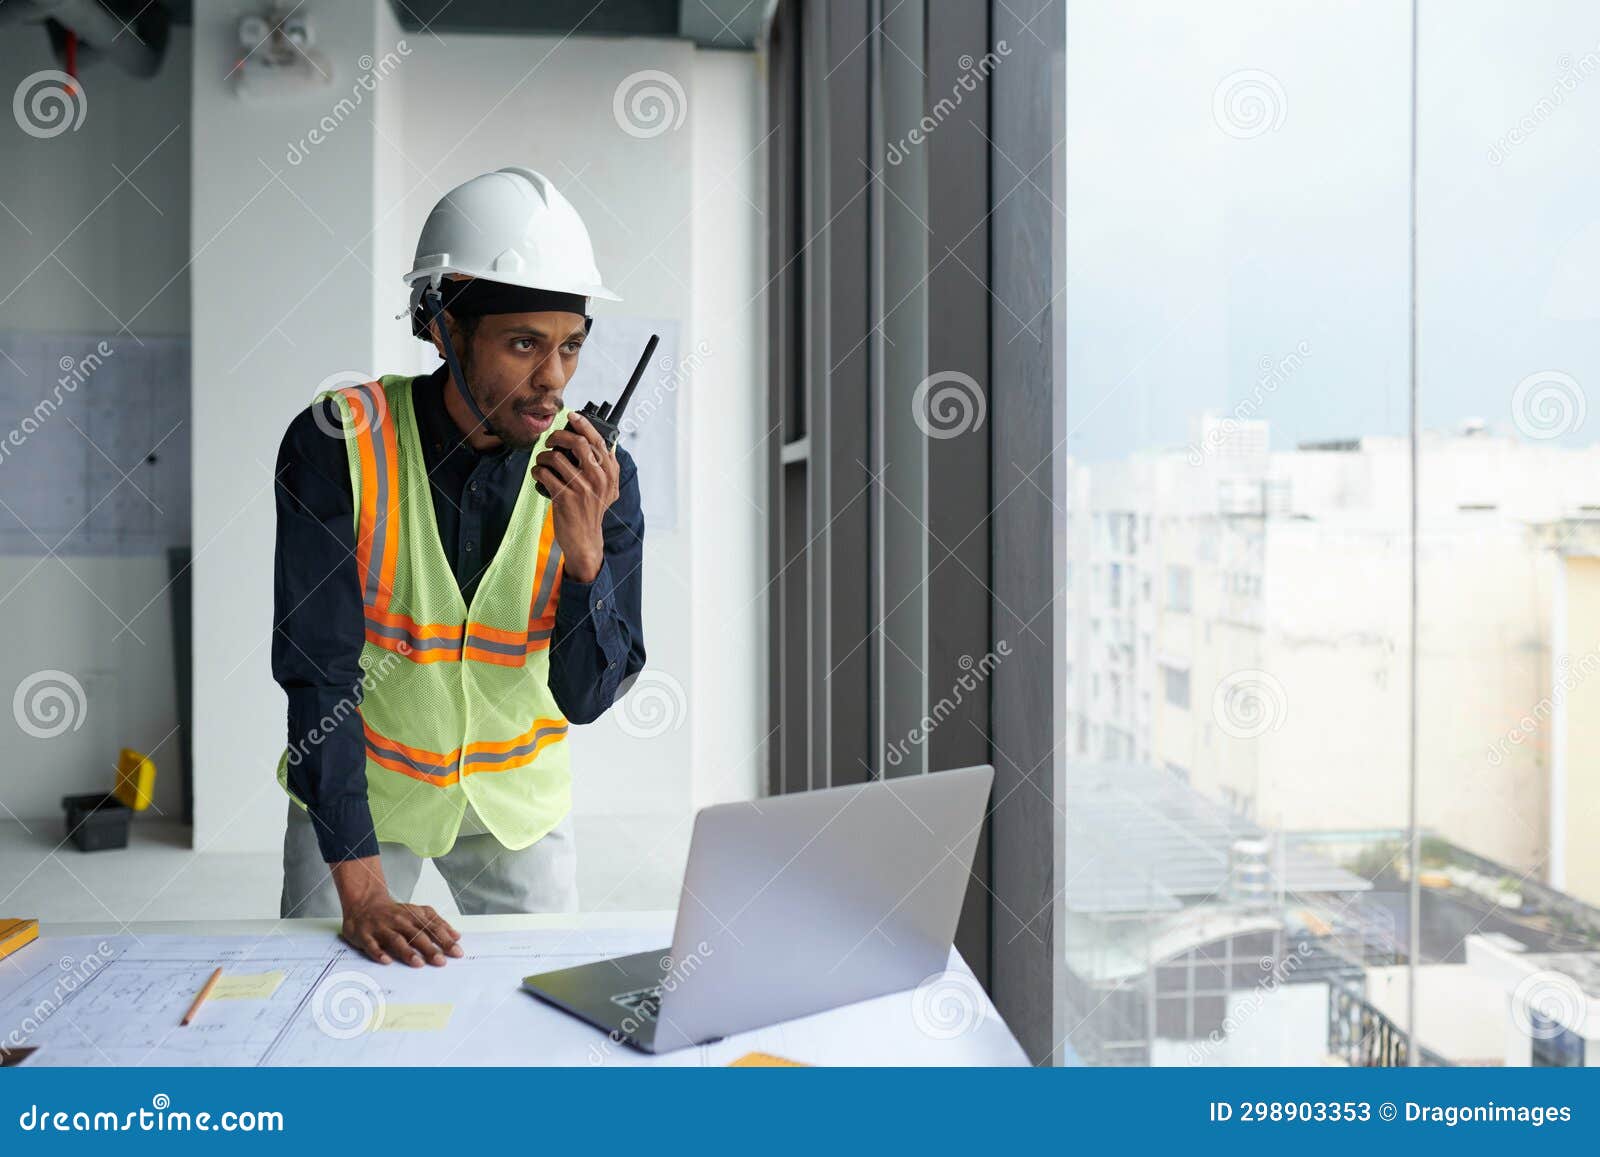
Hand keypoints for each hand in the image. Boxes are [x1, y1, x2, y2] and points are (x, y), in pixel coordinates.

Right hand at [331, 857, 462, 965]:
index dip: (445, 940)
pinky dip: (379, 953)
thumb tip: (456, 936)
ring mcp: (382, 928)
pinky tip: (386, 961)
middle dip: (429, 948)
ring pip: (396, 940)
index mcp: (413, 916)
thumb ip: (438, 923)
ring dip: (407, 952)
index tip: (456, 952)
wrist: (365, 904)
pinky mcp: (366, 935)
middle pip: (416, 935)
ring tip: (418, 963)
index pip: (433, 929)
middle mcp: (399, 922)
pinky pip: (372, 945)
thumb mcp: (418, 913)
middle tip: (441, 961)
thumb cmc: (395, 913)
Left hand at [533, 412, 619, 582]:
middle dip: (558, 437)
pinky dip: (537, 471)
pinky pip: (545, 474)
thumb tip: (606, 443)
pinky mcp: (565, 498)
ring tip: (542, 461)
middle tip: (550, 440)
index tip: (571, 416)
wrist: (585, 539)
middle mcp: (598, 479)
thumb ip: (609, 467)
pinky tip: (538, 473)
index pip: (597, 441)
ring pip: (556, 458)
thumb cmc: (593, 511)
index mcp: (610, 473)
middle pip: (577, 443)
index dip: (583, 424)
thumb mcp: (609, 490)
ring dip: (543, 456)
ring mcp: (582, 489)